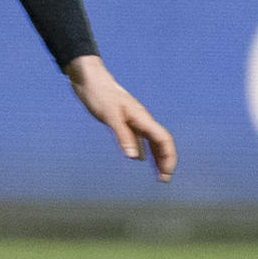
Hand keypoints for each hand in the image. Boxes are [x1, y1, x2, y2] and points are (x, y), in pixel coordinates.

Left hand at [65, 55, 175, 181]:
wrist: (88, 78)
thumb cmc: (99, 94)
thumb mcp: (110, 115)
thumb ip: (123, 135)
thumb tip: (135, 157)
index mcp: (142, 118)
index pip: (164, 140)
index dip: (169, 157)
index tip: (166, 175)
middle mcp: (141, 119)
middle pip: (161, 142)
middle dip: (166, 161)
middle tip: (164, 181)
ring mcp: (133, 120)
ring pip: (152, 141)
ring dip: (157, 158)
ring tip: (158, 175)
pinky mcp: (123, 120)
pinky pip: (139, 138)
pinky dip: (143, 151)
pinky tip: (140, 159)